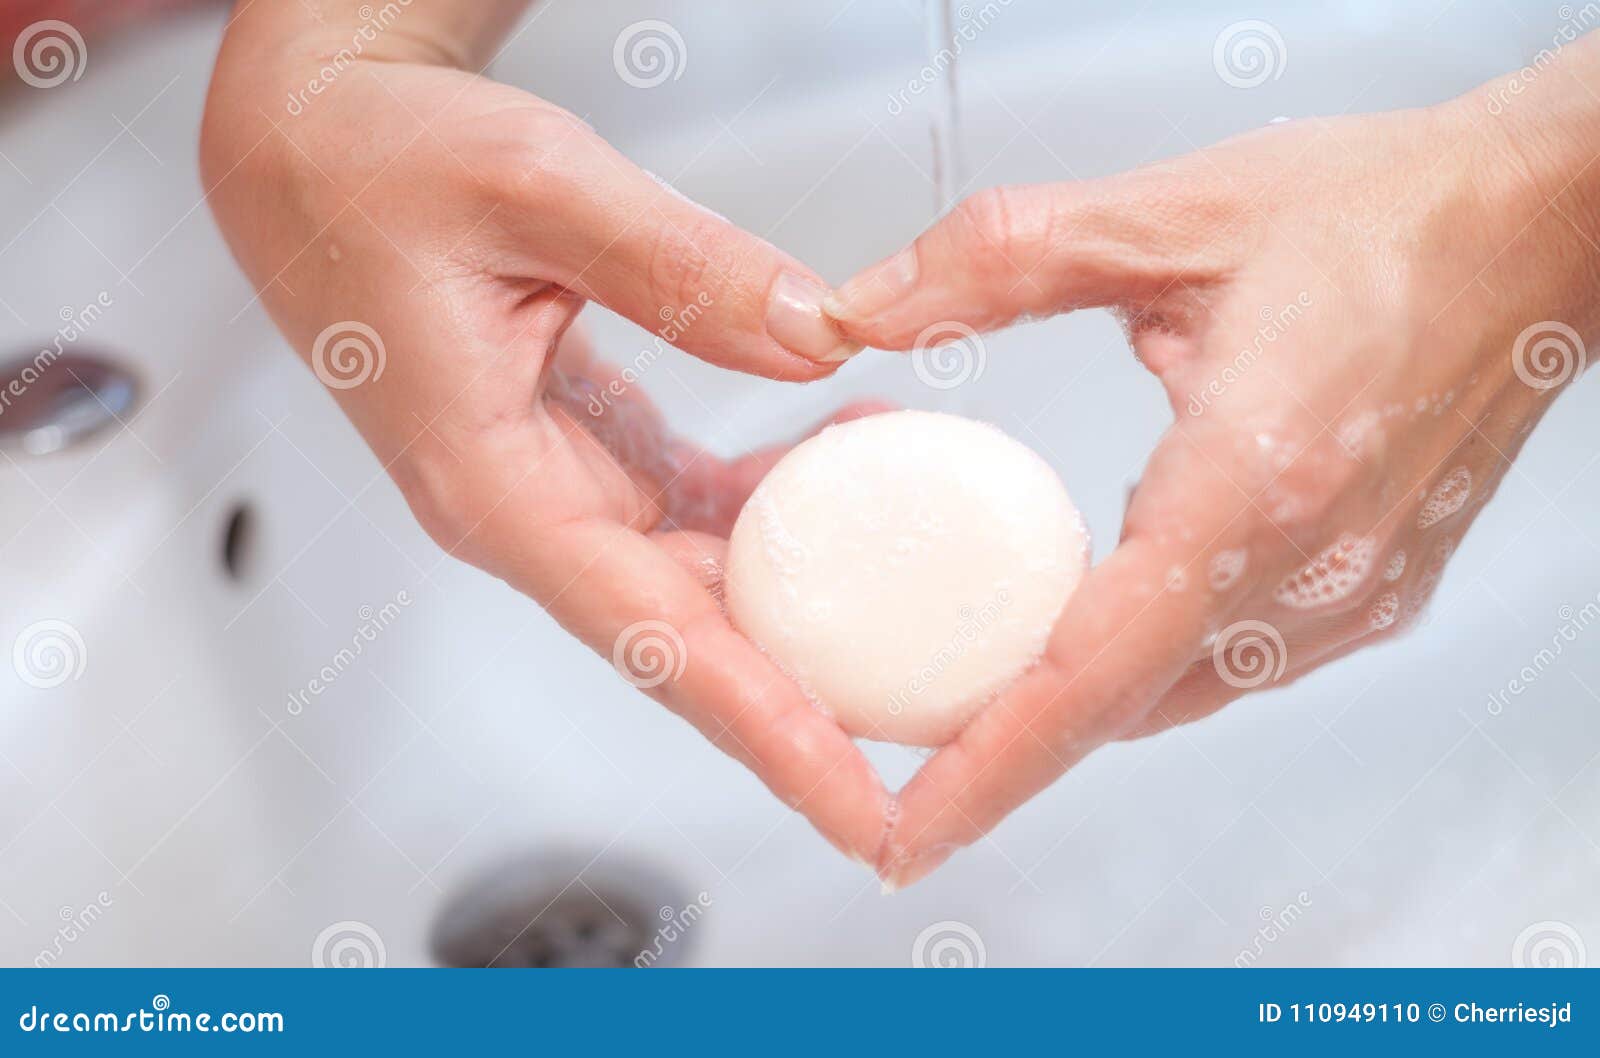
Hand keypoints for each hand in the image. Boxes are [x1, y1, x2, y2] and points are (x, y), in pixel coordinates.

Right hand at [200, 3, 886, 862]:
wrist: (318, 147)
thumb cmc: (378, 169)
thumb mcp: (537, 189)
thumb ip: (685, 269)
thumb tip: (818, 333)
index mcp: (496, 488)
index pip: (654, 641)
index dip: (766, 729)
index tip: (857, 807)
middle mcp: (531, 513)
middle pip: (695, 639)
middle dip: (816, 694)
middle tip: (939, 722)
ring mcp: (562, 489)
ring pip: (708, 576)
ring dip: (818, 575)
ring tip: (926, 555)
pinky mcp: (589, 452)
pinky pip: (703, 506)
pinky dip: (782, 491)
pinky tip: (849, 449)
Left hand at [826, 52, 1599, 887]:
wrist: (1542, 227)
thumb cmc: (1383, 214)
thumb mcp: (1166, 213)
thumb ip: (996, 261)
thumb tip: (863, 308)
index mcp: (1252, 482)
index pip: (1089, 672)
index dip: (983, 767)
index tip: (900, 835)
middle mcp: (1311, 566)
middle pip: (1118, 708)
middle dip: (998, 752)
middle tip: (891, 770)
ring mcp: (1354, 595)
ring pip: (1174, 698)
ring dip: (1071, 709)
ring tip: (969, 699)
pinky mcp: (1376, 594)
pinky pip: (1232, 666)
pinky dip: (1145, 667)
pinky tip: (1094, 633)